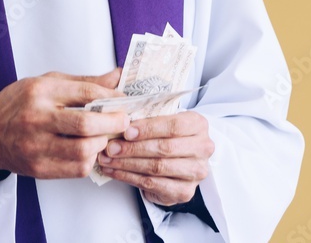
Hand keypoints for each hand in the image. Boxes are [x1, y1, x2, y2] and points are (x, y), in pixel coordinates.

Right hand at [0, 68, 129, 179]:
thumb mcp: (48, 83)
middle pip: (86, 125)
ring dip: (102, 144)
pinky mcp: (39, 167)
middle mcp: (37, 118)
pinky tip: (89, 150)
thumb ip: (84, 82)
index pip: (86, 93)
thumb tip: (117, 77)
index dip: (111, 97)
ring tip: (104, 136)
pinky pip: (76, 168)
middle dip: (113, 123)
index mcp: (40, 92)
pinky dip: (90, 160)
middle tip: (123, 121)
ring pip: (84, 151)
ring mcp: (36, 146)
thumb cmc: (19, 104)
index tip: (123, 100)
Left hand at [96, 110, 213, 205]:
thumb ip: (147, 119)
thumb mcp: (162, 121)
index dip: (148, 129)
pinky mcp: (185, 191)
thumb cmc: (167, 136)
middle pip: (164, 148)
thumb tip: (119, 122)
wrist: (180, 161)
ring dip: (127, 164)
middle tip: (111, 148)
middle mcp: (203, 148)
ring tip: (108, 160)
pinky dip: (129, 178)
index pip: (174, 126)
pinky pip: (153, 184)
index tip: (125, 131)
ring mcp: (196, 172)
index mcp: (198, 125)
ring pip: (157, 167)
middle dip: (133, 148)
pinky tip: (115, 172)